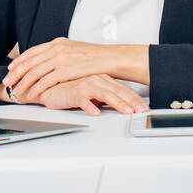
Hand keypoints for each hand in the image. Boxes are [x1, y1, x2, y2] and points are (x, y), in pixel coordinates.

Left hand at [4, 38, 144, 101]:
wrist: (109, 59)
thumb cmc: (94, 57)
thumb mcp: (74, 50)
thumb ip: (59, 54)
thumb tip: (48, 61)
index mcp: (57, 43)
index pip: (32, 51)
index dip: (19, 61)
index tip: (10, 68)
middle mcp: (56, 48)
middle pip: (29, 61)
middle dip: (16, 73)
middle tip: (7, 81)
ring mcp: (60, 59)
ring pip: (34, 72)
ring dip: (23, 82)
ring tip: (16, 91)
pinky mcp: (65, 70)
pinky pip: (45, 81)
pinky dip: (36, 88)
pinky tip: (31, 94)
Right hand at [32, 74, 147, 115]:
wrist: (49, 87)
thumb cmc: (69, 89)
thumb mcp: (92, 94)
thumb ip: (104, 97)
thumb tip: (120, 105)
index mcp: (101, 79)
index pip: (122, 88)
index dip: (134, 98)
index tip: (144, 107)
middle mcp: (95, 80)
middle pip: (117, 91)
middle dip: (131, 101)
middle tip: (141, 111)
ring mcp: (85, 85)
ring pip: (104, 94)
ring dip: (117, 103)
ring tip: (126, 111)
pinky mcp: (73, 92)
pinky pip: (83, 100)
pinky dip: (90, 106)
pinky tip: (96, 113)